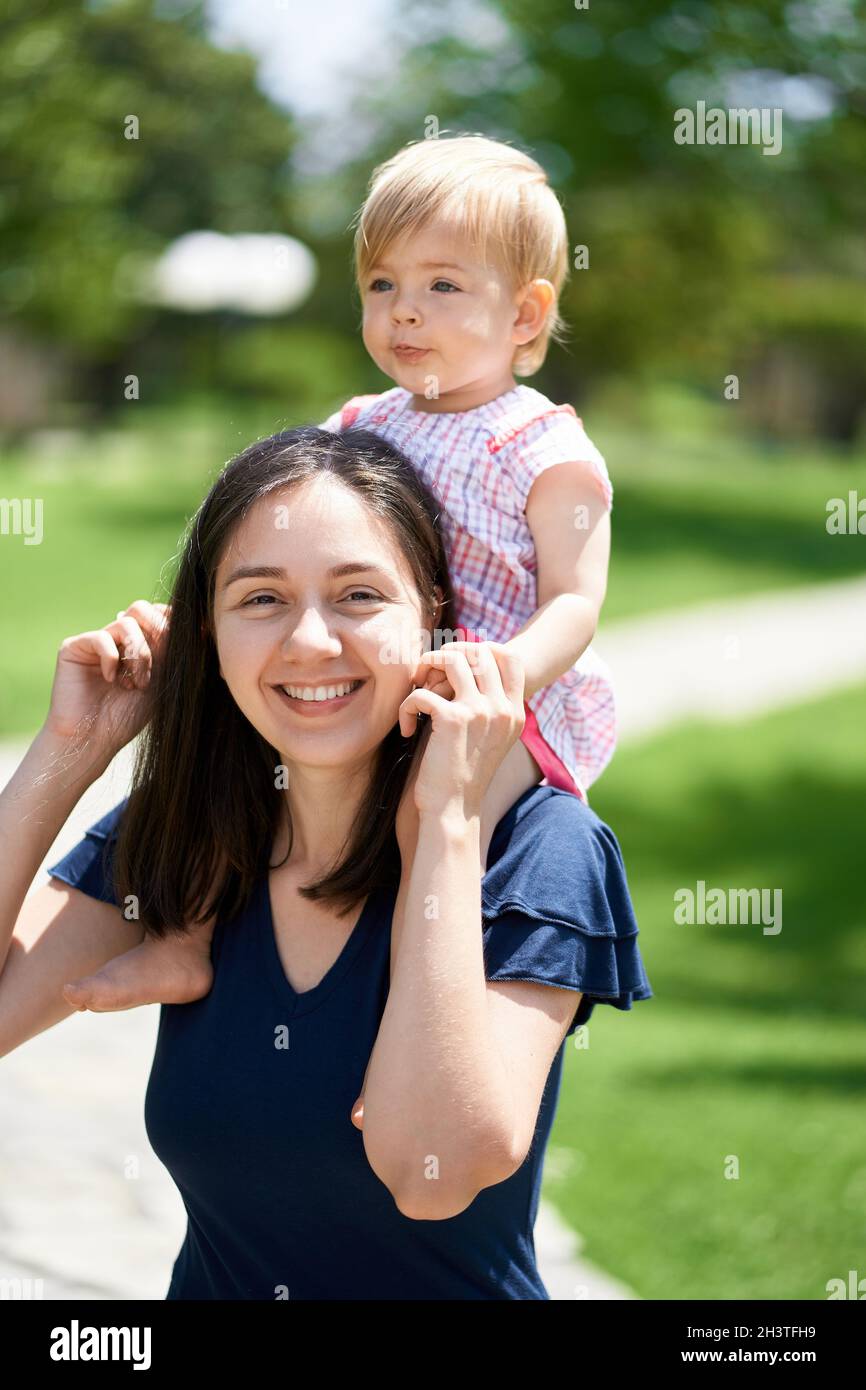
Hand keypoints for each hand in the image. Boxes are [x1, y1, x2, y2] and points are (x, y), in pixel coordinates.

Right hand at [43, 600, 170, 764]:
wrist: (93, 740)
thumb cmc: (128, 717)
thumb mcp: (162, 681)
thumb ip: (174, 652)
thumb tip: (202, 626)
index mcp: (139, 644)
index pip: (158, 615)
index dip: (171, 625)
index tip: (183, 648)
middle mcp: (117, 639)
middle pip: (142, 609)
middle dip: (157, 634)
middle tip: (158, 665)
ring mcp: (96, 641)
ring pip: (127, 622)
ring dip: (139, 655)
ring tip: (137, 684)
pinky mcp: (74, 647)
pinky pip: (101, 638)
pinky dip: (112, 659)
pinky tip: (111, 680)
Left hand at [397, 642, 524, 820]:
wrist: (453, 811)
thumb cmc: (463, 776)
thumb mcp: (489, 741)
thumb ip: (488, 709)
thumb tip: (466, 672)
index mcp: (513, 713)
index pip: (510, 657)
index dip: (483, 647)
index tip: (459, 660)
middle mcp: (501, 708)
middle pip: (479, 651)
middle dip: (449, 653)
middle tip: (429, 671)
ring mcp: (479, 711)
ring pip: (452, 659)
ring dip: (427, 665)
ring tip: (416, 685)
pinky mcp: (452, 719)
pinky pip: (422, 692)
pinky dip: (407, 706)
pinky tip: (407, 728)